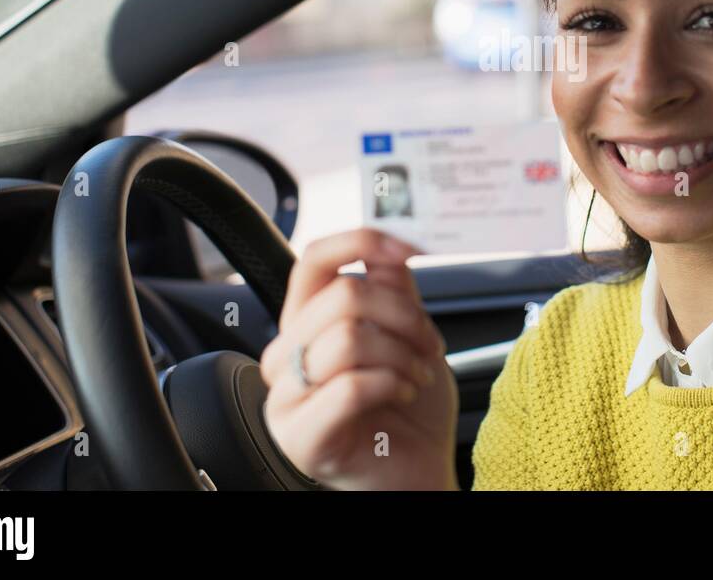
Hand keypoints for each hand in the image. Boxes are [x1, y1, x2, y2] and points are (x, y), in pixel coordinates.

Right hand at [260, 228, 458, 489]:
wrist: (421, 471)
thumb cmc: (410, 412)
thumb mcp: (407, 333)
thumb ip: (392, 288)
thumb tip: (388, 243)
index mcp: (305, 325)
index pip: (313, 260)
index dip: (362, 242)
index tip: (410, 249)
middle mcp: (286, 357)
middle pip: (342, 295)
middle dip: (404, 315)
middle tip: (427, 343)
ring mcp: (285, 400)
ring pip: (348, 337)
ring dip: (402, 353)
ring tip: (418, 373)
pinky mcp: (300, 438)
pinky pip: (350, 386)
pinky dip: (392, 384)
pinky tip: (403, 394)